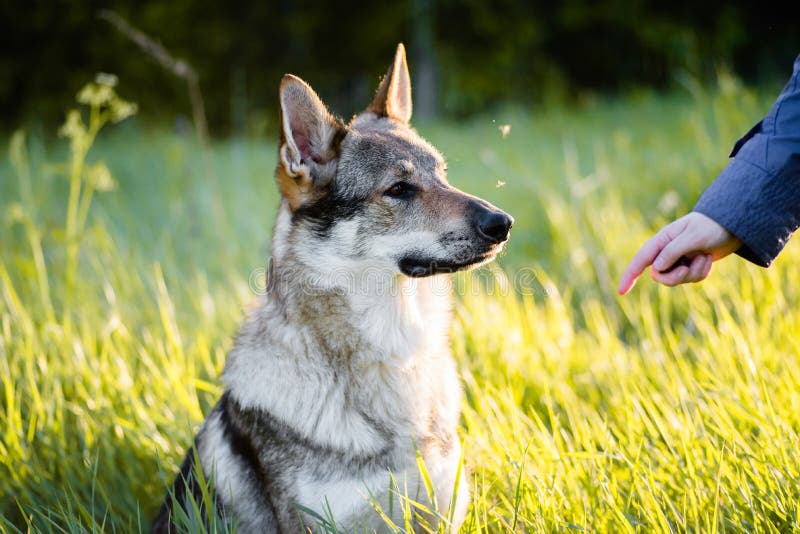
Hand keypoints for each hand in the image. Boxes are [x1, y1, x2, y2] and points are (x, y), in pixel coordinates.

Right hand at [617, 212, 741, 294]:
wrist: (733, 226)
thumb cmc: (711, 227)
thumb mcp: (692, 237)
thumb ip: (672, 252)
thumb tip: (655, 269)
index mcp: (662, 240)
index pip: (640, 260)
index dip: (629, 276)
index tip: (621, 292)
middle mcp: (667, 251)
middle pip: (659, 276)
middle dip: (675, 277)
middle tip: (688, 268)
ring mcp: (679, 260)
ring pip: (677, 280)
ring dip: (693, 273)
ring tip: (705, 257)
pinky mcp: (691, 266)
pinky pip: (691, 279)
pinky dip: (702, 272)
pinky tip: (709, 259)